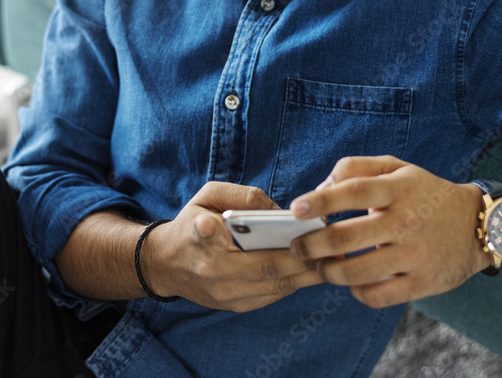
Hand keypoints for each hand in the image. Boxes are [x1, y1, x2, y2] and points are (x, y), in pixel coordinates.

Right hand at [142, 181, 324, 311]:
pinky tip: (317, 267)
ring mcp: (227, 295)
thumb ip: (240, 195)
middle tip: (334, 245)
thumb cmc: (191, 222)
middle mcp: (213, 272)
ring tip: (335, 257)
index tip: (220, 224)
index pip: (206, 235)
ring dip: (309, 273)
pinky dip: (298, 280)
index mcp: (198, 238)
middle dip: (304, 258)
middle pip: (266, 267)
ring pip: (277, 285)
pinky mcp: (238, 306)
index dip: (215, 230)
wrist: (166, 265)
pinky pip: (276, 293)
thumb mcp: (206, 197)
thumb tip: (279, 210)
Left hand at [288, 156, 491, 307]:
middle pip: (346, 237)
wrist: (479, 225)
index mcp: (399, 189)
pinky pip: (377, 295)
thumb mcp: (397, 168)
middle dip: (311, 245)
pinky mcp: (424, 283)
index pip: (353, 191)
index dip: (320, 201)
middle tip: (297, 247)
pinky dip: (356, 291)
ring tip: (320, 267)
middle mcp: (406, 221)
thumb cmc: (424, 193)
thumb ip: (355, 169)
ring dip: (328, 272)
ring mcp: (416, 254)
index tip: (295, 209)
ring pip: (356, 271)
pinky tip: (352, 281)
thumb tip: (320, 188)